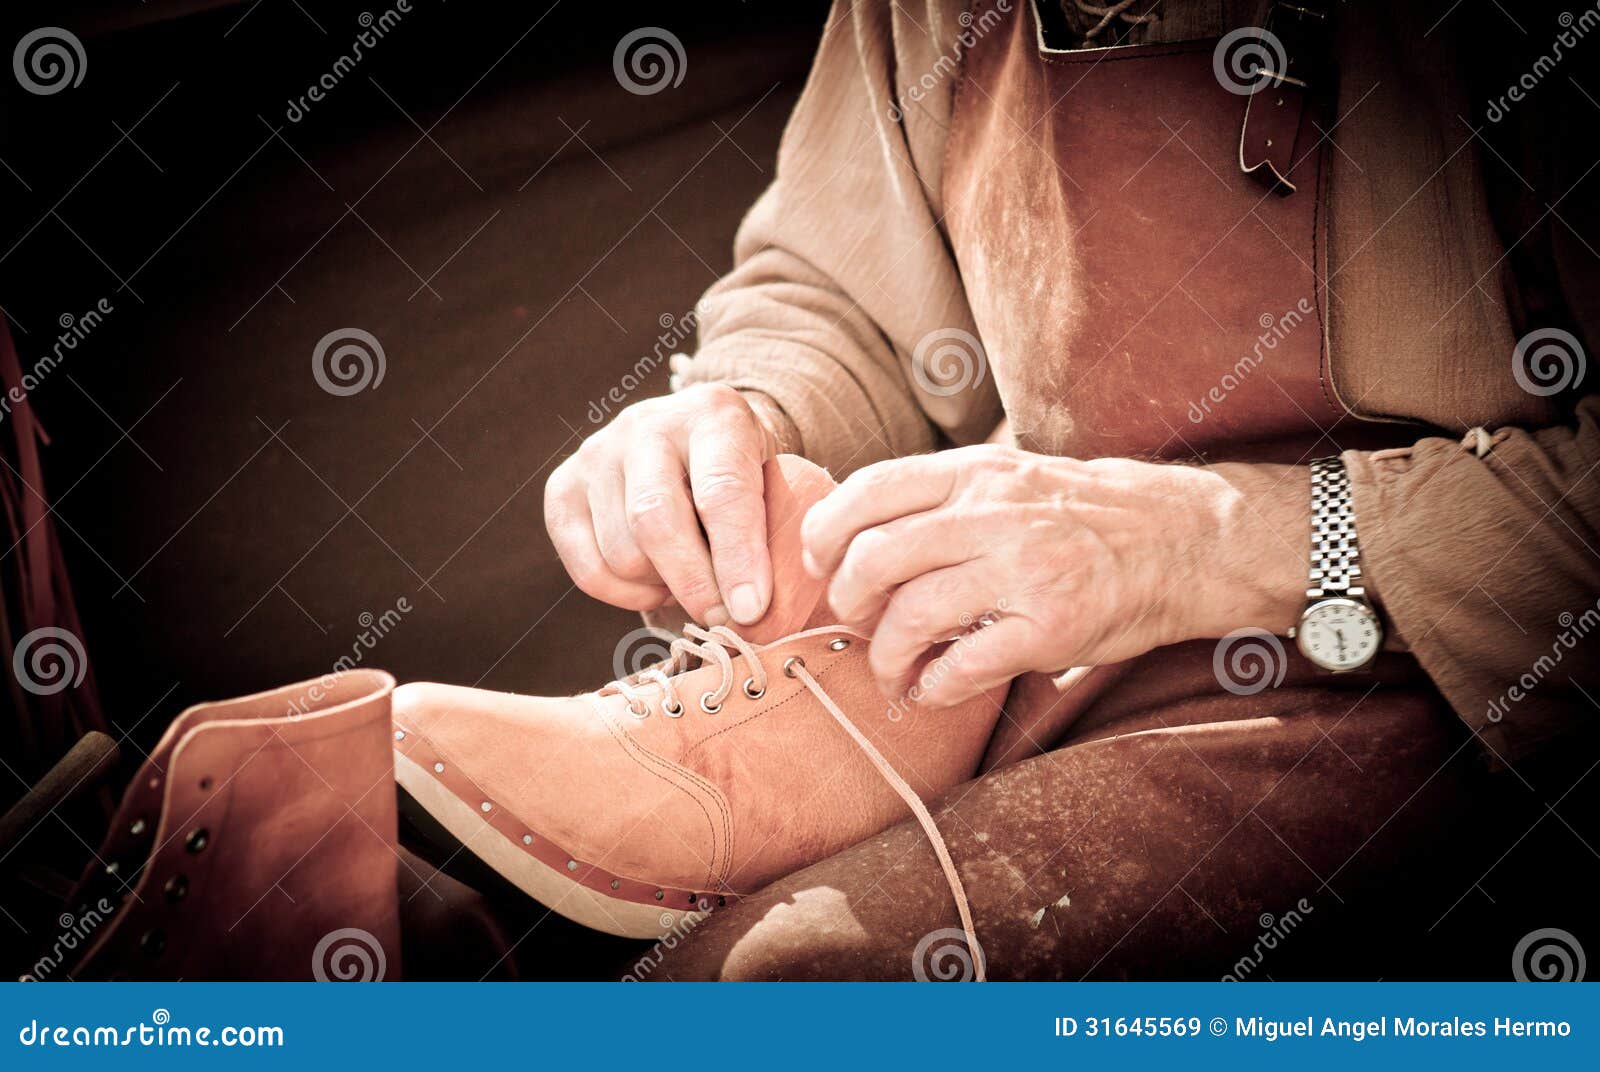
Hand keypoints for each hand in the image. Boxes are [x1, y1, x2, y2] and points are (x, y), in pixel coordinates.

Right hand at [545, 384, 779, 624]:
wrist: (693, 436)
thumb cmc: (743, 473)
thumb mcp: (773, 484)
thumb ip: (772, 536)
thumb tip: (753, 614)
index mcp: (712, 414)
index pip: (720, 491)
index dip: (737, 558)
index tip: (750, 610)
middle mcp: (646, 425)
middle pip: (656, 520)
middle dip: (694, 584)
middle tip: (723, 619)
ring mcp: (597, 453)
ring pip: (622, 554)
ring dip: (662, 587)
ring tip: (693, 579)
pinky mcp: (563, 488)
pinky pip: (588, 570)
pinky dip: (626, 596)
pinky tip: (657, 582)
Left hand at [800, 445, 1307, 705]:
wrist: (1185, 539)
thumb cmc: (1086, 512)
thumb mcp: (1012, 476)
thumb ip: (944, 496)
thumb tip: (859, 534)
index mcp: (977, 472)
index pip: (870, 490)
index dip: (826, 532)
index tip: (821, 563)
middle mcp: (994, 514)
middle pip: (875, 558)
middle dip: (846, 602)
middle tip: (853, 624)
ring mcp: (1023, 569)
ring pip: (911, 616)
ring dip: (885, 656)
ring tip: (892, 671)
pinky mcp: (1051, 625)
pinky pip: (964, 665)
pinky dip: (933, 687)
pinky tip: (933, 690)